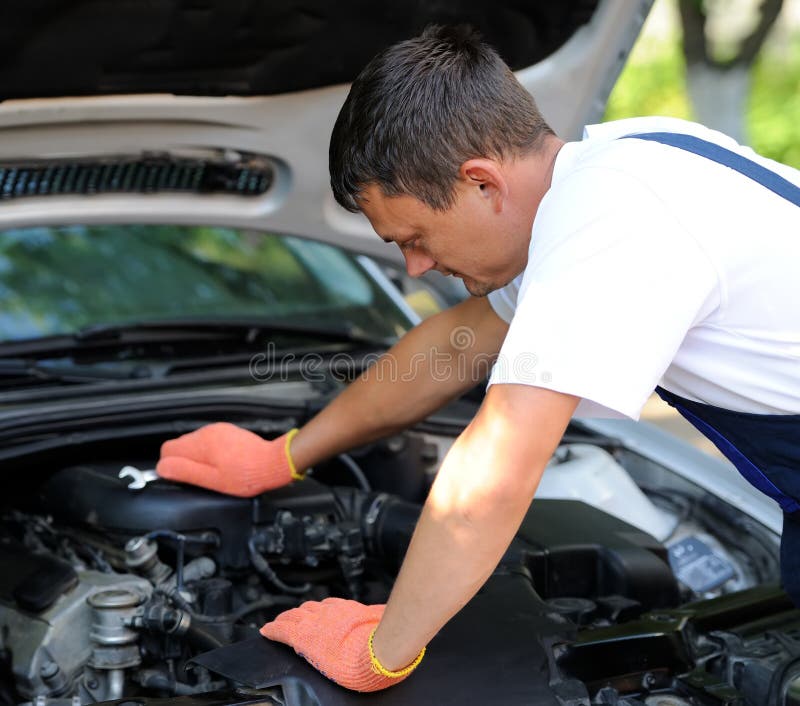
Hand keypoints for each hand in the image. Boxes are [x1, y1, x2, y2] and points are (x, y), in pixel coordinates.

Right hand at [156, 423, 300, 496]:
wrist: (273, 463)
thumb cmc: (246, 475)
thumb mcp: (213, 480)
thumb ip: (185, 472)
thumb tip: (162, 467)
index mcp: (201, 443)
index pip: (167, 449)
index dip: (170, 465)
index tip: (179, 476)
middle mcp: (208, 432)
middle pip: (181, 445)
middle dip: (185, 462)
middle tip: (202, 477)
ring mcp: (219, 430)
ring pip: (195, 444)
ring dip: (198, 458)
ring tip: (216, 471)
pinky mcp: (228, 432)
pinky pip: (209, 441)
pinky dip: (210, 453)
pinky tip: (224, 463)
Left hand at [260, 598, 423, 691]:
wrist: (377, 650)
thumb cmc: (384, 639)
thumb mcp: (381, 622)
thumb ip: (377, 617)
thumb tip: (387, 613)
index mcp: (347, 611)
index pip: (327, 607)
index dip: (318, 610)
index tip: (313, 613)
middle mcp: (330, 613)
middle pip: (308, 609)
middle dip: (299, 613)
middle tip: (290, 618)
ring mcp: (316, 624)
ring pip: (294, 617)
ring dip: (286, 620)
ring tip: (277, 624)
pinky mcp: (304, 638)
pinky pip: (283, 630)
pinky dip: (274, 629)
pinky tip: (266, 631)